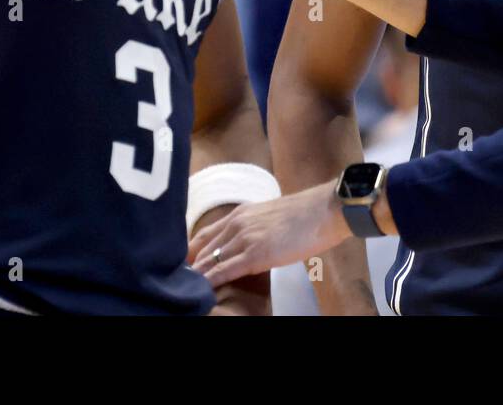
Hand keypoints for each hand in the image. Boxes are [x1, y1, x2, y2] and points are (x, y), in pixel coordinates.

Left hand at [187, 182, 350, 287]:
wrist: (324, 210)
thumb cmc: (305, 215)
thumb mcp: (270, 217)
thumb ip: (254, 229)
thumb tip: (249, 246)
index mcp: (239, 214)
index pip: (203, 236)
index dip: (191, 254)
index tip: (183, 269)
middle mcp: (236, 223)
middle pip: (201, 250)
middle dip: (190, 268)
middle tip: (178, 283)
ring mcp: (244, 238)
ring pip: (209, 261)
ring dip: (197, 277)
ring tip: (186, 291)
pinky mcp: (255, 254)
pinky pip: (224, 271)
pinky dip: (210, 282)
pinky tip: (203, 291)